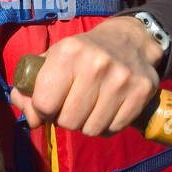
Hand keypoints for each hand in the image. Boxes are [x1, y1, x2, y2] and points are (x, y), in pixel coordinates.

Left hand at [9, 16, 161, 136]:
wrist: (129, 41)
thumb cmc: (82, 54)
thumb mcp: (51, 60)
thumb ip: (29, 89)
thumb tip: (31, 119)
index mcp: (68, 52)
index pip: (44, 104)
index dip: (44, 108)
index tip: (51, 101)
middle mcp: (96, 63)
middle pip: (68, 121)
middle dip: (66, 118)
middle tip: (72, 104)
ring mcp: (122, 79)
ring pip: (91, 130)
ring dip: (86, 123)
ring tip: (90, 105)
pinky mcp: (142, 92)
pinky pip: (113, 129)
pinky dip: (107, 125)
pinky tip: (108, 108)